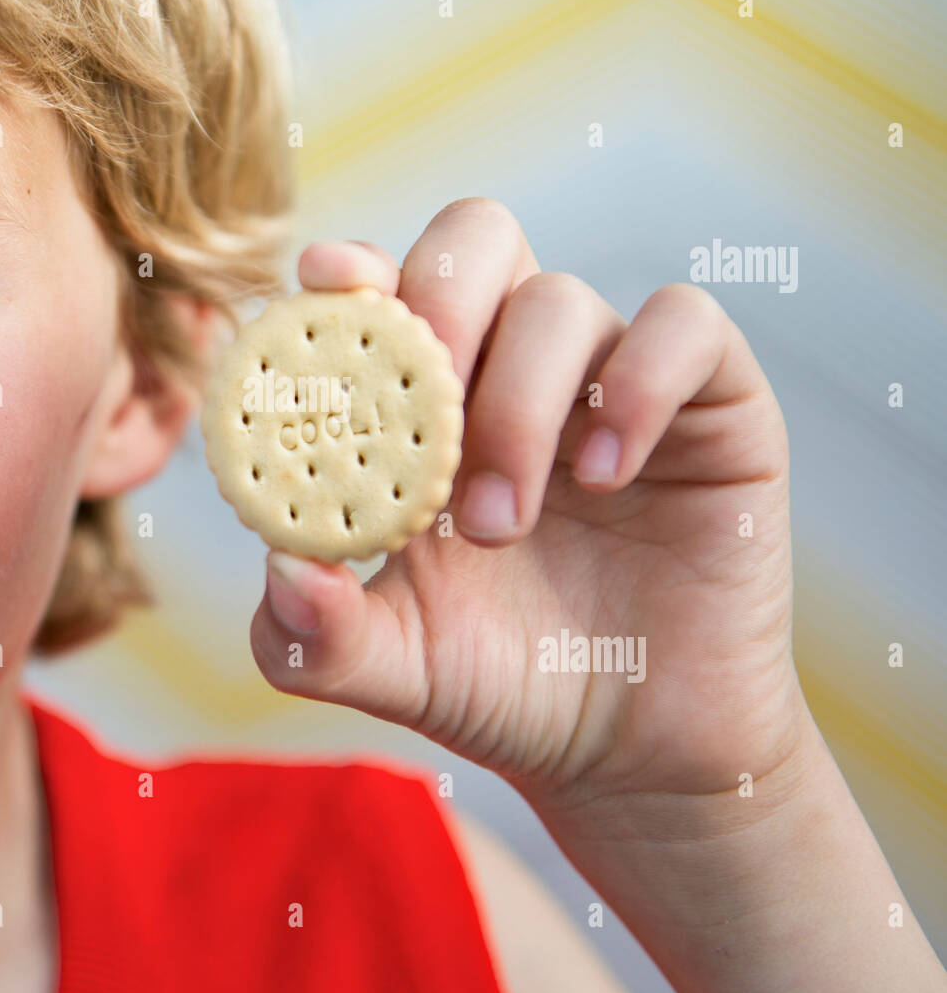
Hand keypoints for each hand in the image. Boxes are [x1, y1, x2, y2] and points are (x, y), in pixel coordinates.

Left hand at [249, 198, 805, 819]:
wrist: (630, 752)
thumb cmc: (501, 685)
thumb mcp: (392, 666)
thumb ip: (316, 632)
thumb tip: (281, 568)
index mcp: (427, 402)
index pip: (388, 287)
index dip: (354, 270)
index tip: (323, 279)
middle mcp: (514, 369)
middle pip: (476, 239)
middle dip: (438, 302)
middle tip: (423, 408)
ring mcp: (611, 380)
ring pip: (562, 299)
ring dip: (516, 404)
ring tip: (497, 524)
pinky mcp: (712, 403)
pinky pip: (686, 327)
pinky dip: (638, 384)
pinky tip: (603, 473)